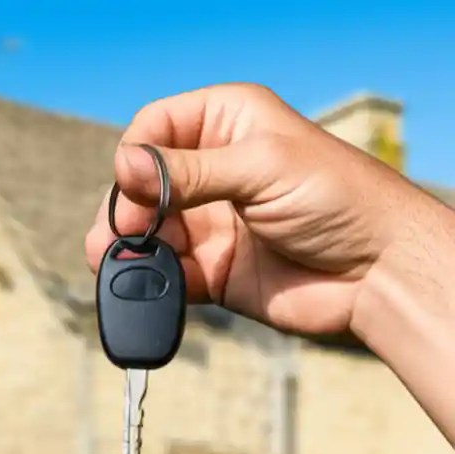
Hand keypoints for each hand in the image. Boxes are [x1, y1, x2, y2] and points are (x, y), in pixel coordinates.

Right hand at [83, 82, 451, 337]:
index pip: (154, 128)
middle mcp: (212, 170)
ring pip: (144, 231)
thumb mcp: (261, 167)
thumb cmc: (340, 200)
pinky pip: (165, 274)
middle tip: (125, 234)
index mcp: (226, 124)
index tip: (133, 185)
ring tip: (114, 264)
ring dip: (126, 249)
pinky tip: (147, 287)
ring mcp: (209, 222)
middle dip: (124, 208)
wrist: (381, 274)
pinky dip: (150, 282)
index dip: (135, 156)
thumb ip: (188, 171)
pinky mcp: (210, 270)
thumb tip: (123, 166)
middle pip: (139, 184)